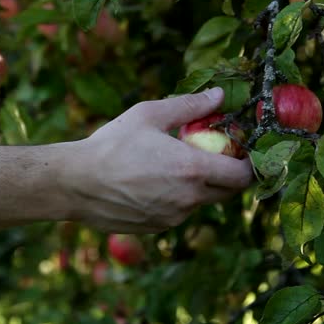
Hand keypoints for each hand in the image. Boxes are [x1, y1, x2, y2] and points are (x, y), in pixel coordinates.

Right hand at [64, 88, 253, 232]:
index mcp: (192, 170)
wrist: (75, 184)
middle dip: (227, 175)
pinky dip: (175, 198)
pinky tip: (152, 182)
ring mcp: (173, 217)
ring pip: (200, 202)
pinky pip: (177, 212)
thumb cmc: (111, 145)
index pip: (241, 175)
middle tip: (214, 156)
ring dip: (197, 186)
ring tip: (172, 166)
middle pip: (227, 193)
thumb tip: (218, 95)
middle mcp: (188, 199)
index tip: (241, 152)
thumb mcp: (149, 115)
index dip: (247, 164)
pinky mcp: (157, 228)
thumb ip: (189, 106)